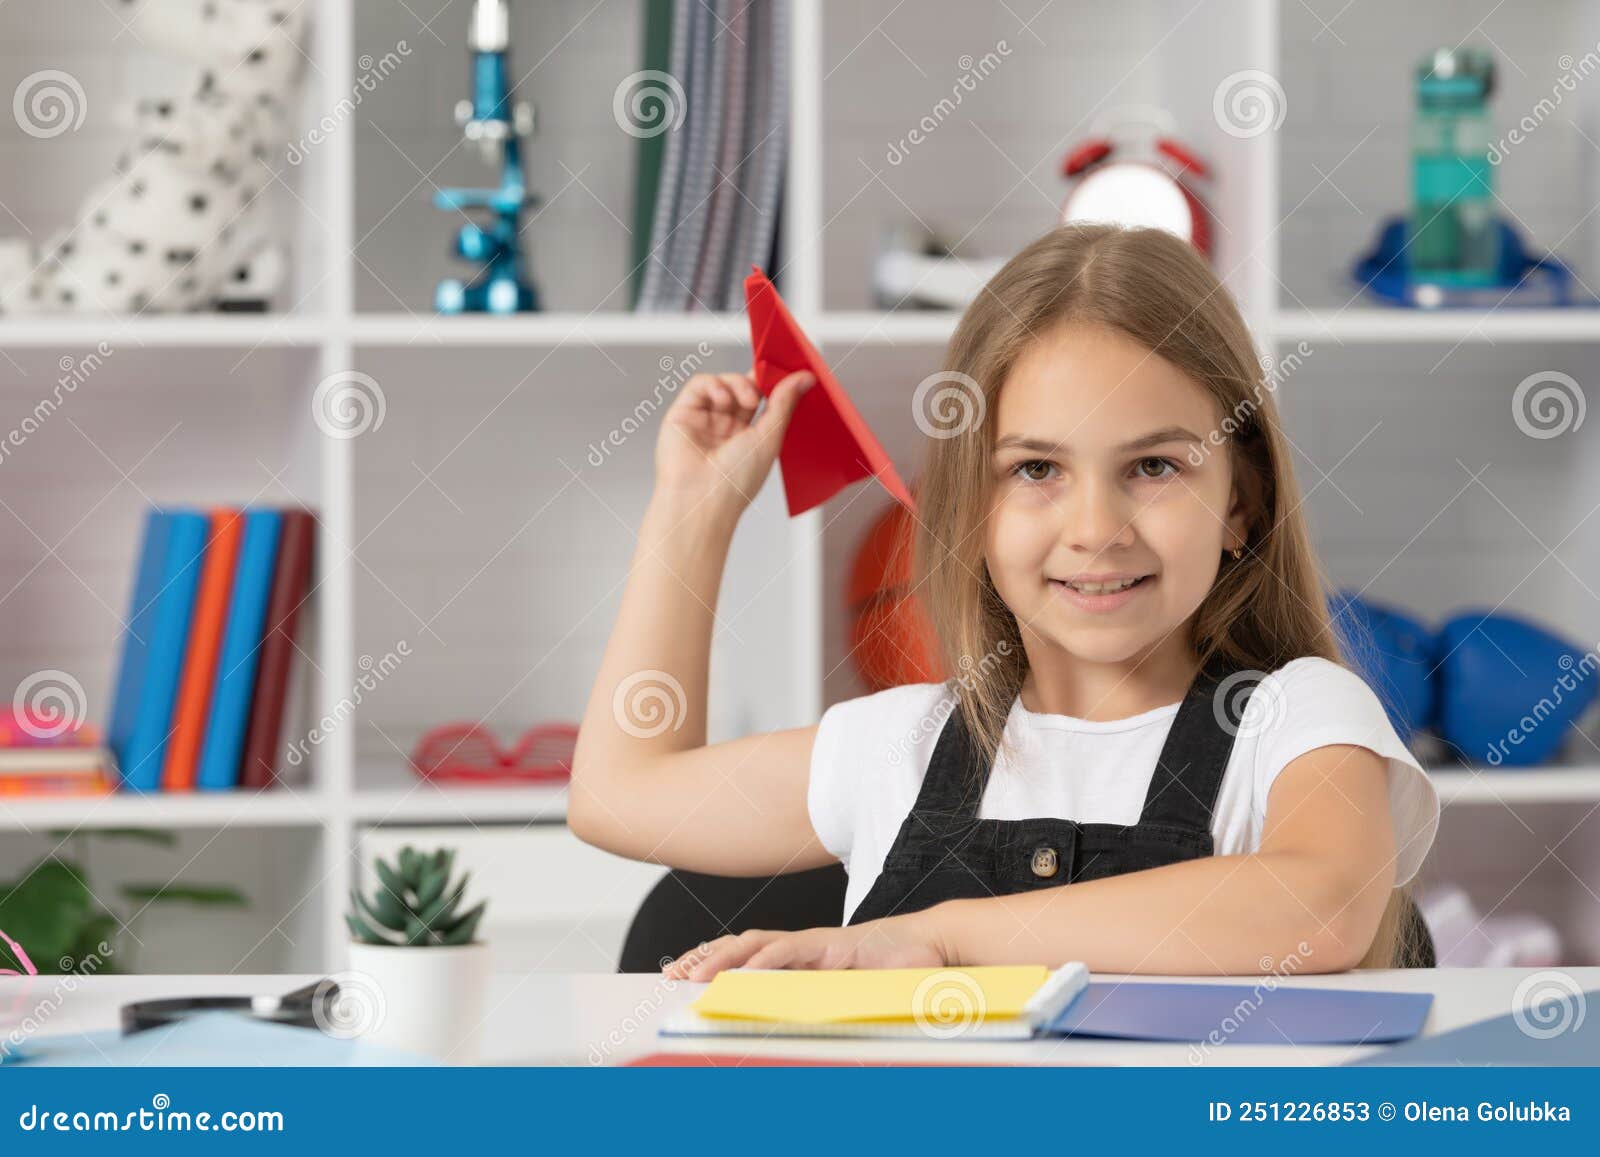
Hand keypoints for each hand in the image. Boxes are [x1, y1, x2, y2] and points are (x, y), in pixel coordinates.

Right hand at [655, 368, 812, 510]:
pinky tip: (723, 400)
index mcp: (749, 437)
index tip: (787, 372)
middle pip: (743, 388)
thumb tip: (804, 377)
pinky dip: (715, 384)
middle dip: (757, 381)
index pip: (762, 401)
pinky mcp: (682, 413)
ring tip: (748, 400)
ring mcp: (704, 420)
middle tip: (769, 380)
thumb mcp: (770, 438)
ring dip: (739, 384)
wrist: (702, 498)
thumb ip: (784, 403)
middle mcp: (726, 428)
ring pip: (723, 382)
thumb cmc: (735, 482)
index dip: (772, 384)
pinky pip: (700, 384)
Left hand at [661, 911, 948, 980]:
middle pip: (742, 945)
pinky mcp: (830, 945)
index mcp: (803, 958)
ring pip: (757, 943)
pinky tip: (743, 975)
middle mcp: (803, 947)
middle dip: (704, 959)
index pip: (750, 955)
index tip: (685, 976)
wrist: (932, 948)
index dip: (716, 962)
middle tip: (671, 976)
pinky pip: (789, 951)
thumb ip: (827, 1007)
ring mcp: (815, 943)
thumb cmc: (896, 971)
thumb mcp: (851, 995)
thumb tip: (798, 1029)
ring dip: (723, 958)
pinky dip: (764, 962)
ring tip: (695, 975)